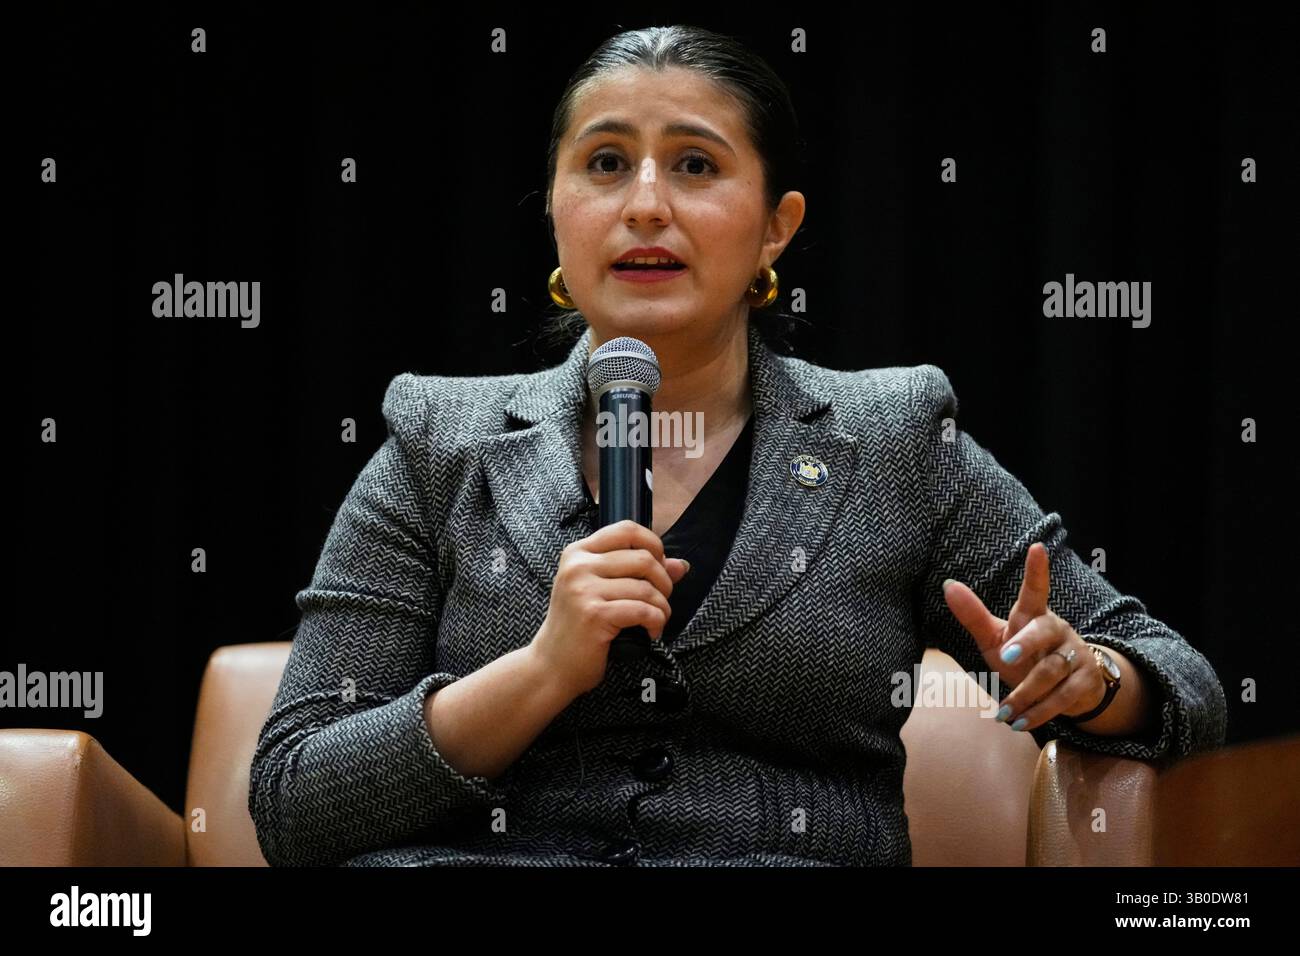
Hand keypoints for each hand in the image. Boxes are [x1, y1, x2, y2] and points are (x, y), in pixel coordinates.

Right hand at [530, 519, 689, 697]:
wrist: (551, 665)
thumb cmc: (578, 628)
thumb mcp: (602, 591)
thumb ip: (638, 573)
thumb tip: (681, 565)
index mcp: (578, 553)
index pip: (627, 530)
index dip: (653, 545)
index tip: (659, 566)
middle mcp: (578, 566)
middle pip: (643, 558)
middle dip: (664, 581)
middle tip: (660, 601)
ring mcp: (583, 589)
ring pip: (647, 587)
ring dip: (662, 607)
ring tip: (656, 620)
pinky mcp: (594, 614)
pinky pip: (644, 610)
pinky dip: (656, 622)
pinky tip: (651, 633)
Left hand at [940, 542, 1106, 731]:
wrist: (1069, 687)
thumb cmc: (1023, 655)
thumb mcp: (996, 638)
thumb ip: (973, 616)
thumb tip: (948, 585)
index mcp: (1034, 616)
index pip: (1035, 591)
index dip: (1036, 571)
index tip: (1037, 548)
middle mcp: (1057, 631)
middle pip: (1044, 633)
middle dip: (1026, 644)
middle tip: (1005, 656)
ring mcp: (1075, 655)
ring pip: (1051, 673)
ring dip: (1024, 696)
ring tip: (1002, 712)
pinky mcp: (1085, 682)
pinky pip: (1063, 698)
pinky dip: (1038, 713)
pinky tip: (1018, 723)